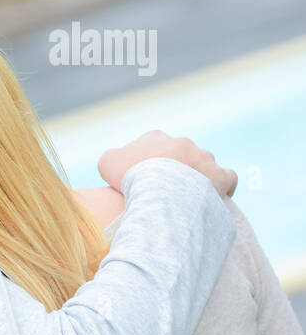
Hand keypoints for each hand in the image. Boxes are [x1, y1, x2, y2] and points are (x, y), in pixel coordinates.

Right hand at [98, 130, 235, 196]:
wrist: (162, 189)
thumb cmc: (132, 176)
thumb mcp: (107, 162)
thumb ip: (113, 157)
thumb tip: (118, 160)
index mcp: (156, 137)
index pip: (151, 144)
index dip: (144, 162)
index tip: (140, 179)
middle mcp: (182, 142)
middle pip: (178, 154)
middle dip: (172, 169)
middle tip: (162, 191)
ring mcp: (203, 157)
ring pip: (202, 163)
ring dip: (197, 176)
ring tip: (187, 198)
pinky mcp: (220, 175)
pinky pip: (227, 177)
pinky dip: (223, 185)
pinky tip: (217, 195)